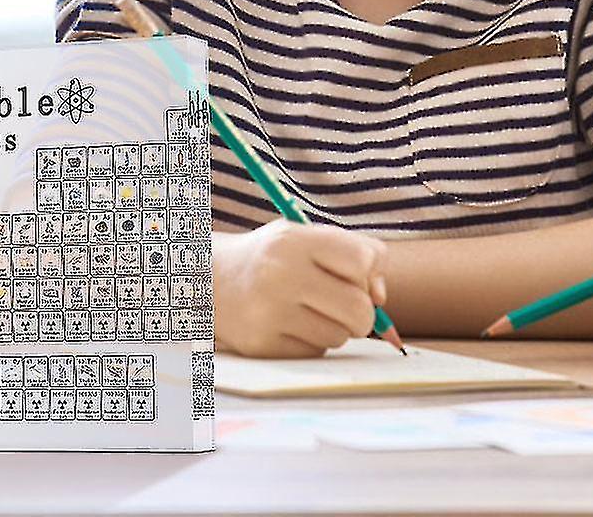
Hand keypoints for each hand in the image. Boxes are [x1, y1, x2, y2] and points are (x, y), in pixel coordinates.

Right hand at [213, 220, 388, 357]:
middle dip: (362, 313)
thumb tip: (381, 298)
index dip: (368, 272)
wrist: (211, 281)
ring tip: (309, 310)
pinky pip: (315, 353)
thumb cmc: (272, 257)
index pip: (362, 259)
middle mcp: (281, 275)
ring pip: (339, 336)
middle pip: (359, 310)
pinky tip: (291, 324)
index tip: (354, 274)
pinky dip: (313, 342)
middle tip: (345, 305)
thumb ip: (350, 254)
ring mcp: (270, 313)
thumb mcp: (304, 238)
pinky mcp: (263, 345)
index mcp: (294, 240)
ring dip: (335, 328)